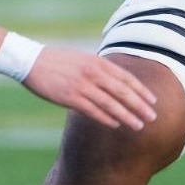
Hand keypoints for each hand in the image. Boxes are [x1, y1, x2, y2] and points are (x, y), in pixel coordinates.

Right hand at [22, 48, 158, 129]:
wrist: (31, 61)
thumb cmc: (57, 61)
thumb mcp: (82, 58)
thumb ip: (99, 68)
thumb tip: (116, 81)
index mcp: (97, 62)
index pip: (126, 77)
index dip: (141, 90)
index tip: (153, 101)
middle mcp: (93, 73)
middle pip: (123, 91)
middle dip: (139, 105)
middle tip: (152, 117)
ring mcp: (82, 85)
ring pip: (111, 104)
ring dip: (127, 116)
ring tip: (139, 126)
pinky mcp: (70, 97)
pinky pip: (93, 110)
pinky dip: (106, 118)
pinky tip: (117, 125)